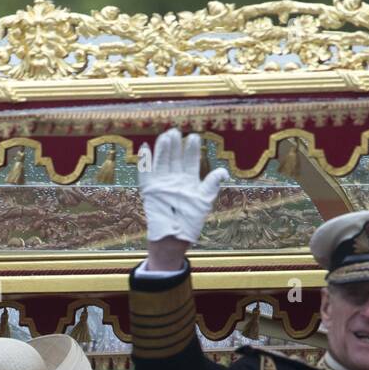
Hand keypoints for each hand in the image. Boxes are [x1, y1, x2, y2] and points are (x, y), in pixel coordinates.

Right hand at [137, 128, 228, 249]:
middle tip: (177, 131)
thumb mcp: (205, 201)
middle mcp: (175, 179)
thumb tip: (223, 172)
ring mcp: (161, 183)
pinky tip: (145, 148)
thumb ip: (211, 185)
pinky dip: (145, 162)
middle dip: (176, 145)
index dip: (191, 149)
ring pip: (161, 162)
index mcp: (188, 180)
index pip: (190, 161)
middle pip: (175, 158)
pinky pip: (146, 173)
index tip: (194, 137)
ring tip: (166, 136)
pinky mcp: (150, 190)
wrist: (175, 237)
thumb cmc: (190, 221)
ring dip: (163, 149)